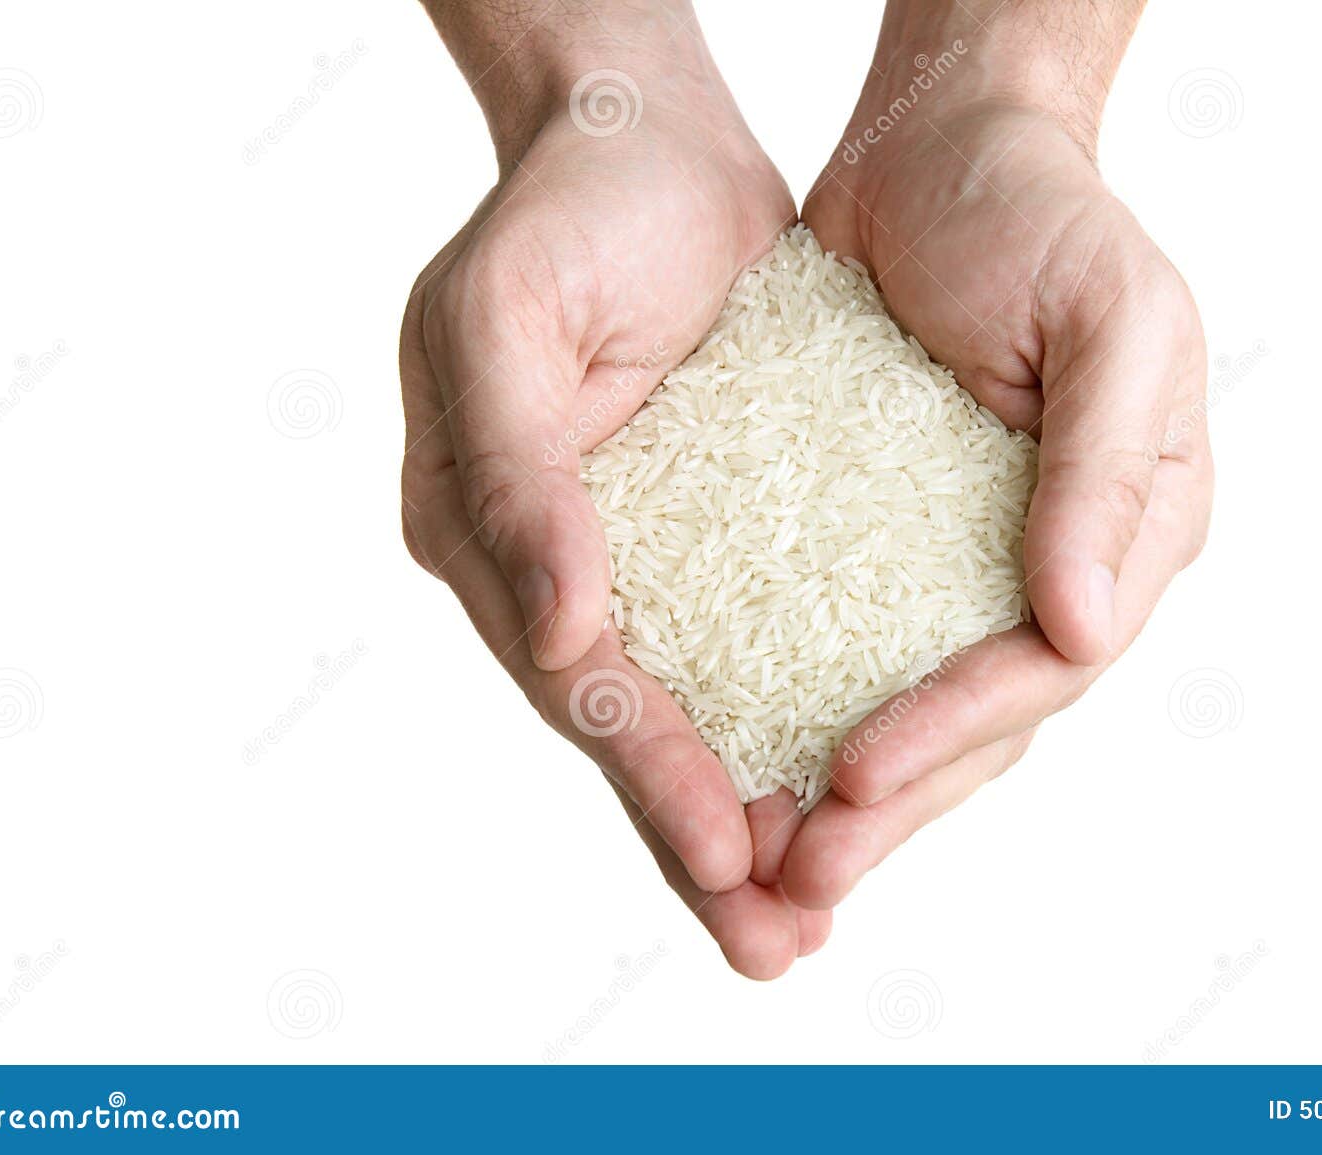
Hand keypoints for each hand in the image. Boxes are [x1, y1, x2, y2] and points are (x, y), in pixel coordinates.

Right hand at [401, 3, 825, 976]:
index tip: (735, 861)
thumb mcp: (502, 324)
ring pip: (691, 709)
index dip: (656, 778)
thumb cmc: (567, 216)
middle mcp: (551, 567)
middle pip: (633, 731)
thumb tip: (562, 636)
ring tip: (813, 913)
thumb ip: (515, 483)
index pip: (580, 686)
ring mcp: (626, 555)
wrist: (642, 143)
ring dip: (751, 809)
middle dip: (704, 841)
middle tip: (780, 945)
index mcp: (483, 535)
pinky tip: (838, 782)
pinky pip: (744, 643)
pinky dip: (782, 719)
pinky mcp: (703, 528)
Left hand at [782, 4, 1213, 908]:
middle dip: (885, 806)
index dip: (950, 730)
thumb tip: (1078, 626)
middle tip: (790, 882)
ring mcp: (962, 563)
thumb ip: (1103, 471)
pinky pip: (838, 642)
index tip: (852, 777)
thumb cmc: (1041, 214)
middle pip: (971, 723)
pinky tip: (730, 755)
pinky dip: (793, 704)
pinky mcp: (878, 539)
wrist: (942, 147)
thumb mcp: (1110, 320)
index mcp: (1126, 535)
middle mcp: (1048, 569)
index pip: (1038, 668)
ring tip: (750, 864)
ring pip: (902, 704)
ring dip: (834, 790)